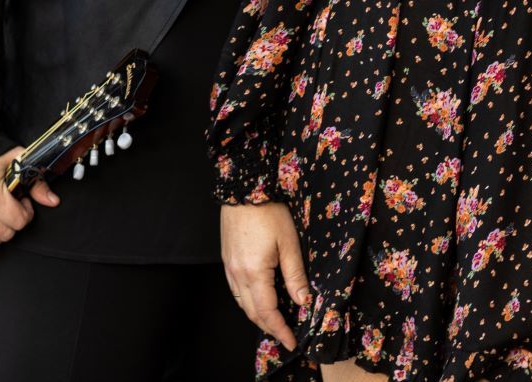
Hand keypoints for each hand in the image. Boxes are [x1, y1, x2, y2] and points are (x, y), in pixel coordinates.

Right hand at [221, 201, 310, 348]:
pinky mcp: (227, 260)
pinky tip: (259, 300)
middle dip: (269, 327)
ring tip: (275, 323)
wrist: (244, 190)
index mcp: (254, 273)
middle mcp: (237, 275)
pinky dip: (248, 302)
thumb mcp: (289, 243)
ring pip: (242, 303)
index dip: (280, 330)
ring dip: (258, 316)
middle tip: (285, 336)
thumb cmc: (269, 212)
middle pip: (252, 312)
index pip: (267, 312)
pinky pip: (236, 291)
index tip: (291, 341)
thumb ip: (295, 275)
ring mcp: (229, 268)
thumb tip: (304, 301)